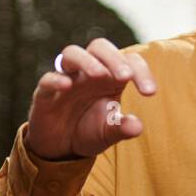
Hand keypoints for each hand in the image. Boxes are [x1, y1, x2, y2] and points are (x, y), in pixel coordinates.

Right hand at [25, 36, 156, 160]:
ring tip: (99, 74)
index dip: (141, 72)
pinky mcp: (46, 92)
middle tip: (125, 77)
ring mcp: (66, 78)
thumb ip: (122, 128)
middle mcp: (89, 72)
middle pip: (99, 46)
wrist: (60, 149)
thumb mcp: (108, 133)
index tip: (150, 93)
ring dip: (86, 61)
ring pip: (72, 53)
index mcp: (110, 77)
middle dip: (114, 58)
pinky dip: (56, 79)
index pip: (128, 61)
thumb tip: (137, 126)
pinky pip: (48, 78)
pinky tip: (67, 86)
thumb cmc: (88, 132)